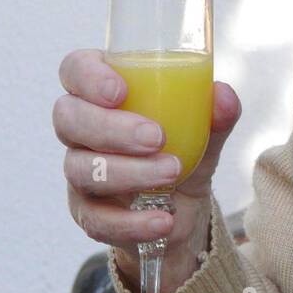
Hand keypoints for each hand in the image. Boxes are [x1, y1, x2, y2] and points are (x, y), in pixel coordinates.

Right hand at [54, 48, 240, 267]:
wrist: (182, 211)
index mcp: (104, 94)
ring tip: (173, 173)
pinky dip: (131, 222)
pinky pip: (96, 219)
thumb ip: (215, 114)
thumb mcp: (205, 132)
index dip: (87, 76)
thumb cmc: (183, 152)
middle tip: (157, 137)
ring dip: (129, 172)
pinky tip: (162, 220)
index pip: (75, 70)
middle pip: (69, 118)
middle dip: (111, 128)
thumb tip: (223, 96)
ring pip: (81, 168)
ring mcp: (80, 171)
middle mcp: (81, 130)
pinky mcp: (87, 213)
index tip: (120, 92)